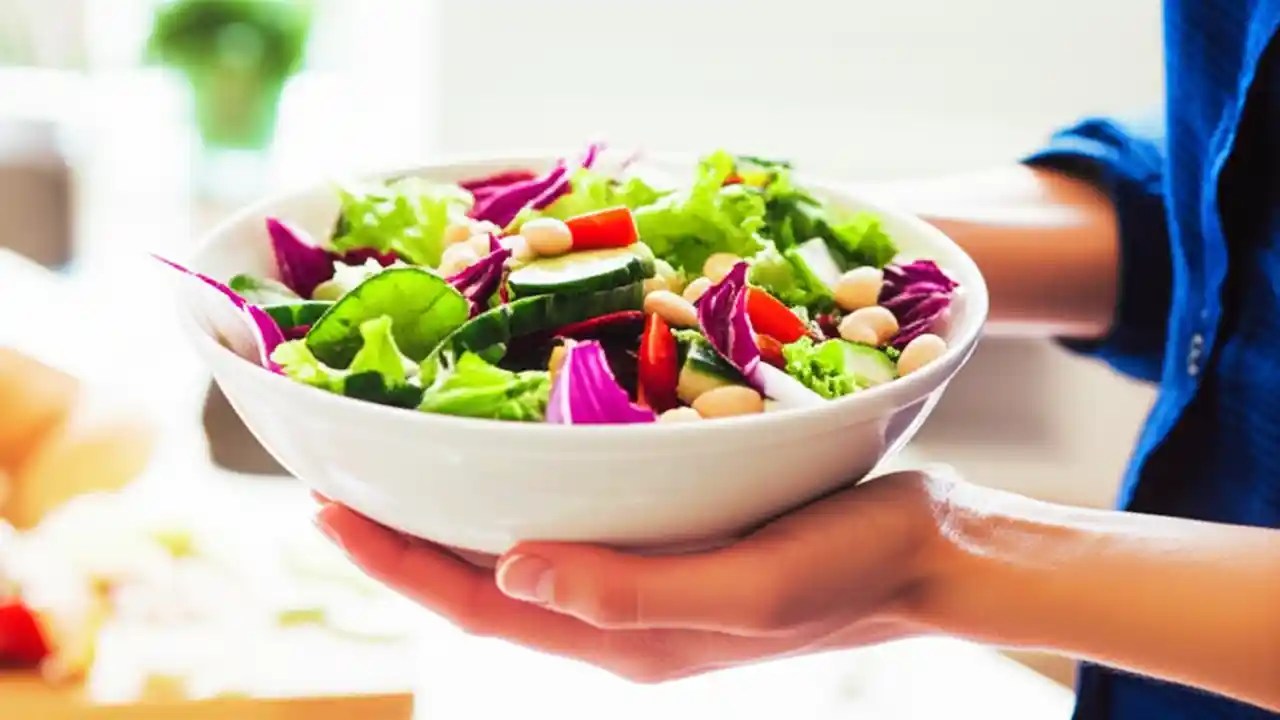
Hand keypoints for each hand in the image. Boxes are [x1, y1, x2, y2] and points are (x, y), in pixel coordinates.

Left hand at [314, 468, 960, 682]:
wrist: (923, 553)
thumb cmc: (847, 568)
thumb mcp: (748, 588)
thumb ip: (632, 590)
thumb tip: (511, 568)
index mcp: (624, 637)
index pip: (479, 604)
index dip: (394, 563)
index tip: (324, 509)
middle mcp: (618, 615)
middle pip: (482, 583)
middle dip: (401, 541)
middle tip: (333, 482)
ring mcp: (642, 582)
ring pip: (519, 554)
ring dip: (453, 515)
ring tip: (397, 464)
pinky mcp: (669, 544)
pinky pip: (571, 525)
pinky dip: (519, 493)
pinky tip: (509, 454)